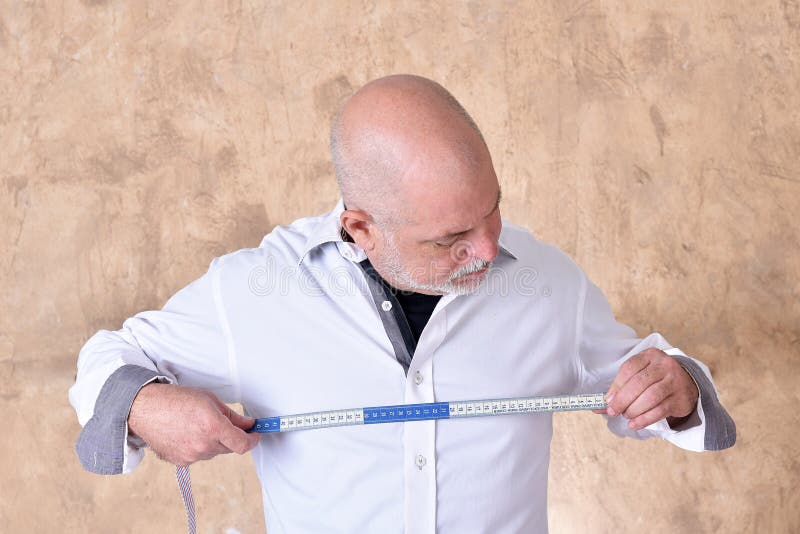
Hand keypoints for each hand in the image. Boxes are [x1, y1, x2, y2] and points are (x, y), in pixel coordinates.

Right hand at [128, 383, 259, 465]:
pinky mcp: (182, 462)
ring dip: (214, 442)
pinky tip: (188, 433)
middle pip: (229, 447)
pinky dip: (199, 446)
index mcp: (213, 427)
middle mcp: (204, 445)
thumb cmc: (176, 400)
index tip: (255, 435)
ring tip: (198, 425)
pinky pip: (199, 456)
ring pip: (214, 452)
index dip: (252, 440)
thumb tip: (248, 425)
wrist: (145, 409)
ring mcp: (192, 455)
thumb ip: (232, 416)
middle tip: (224, 423)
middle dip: (232, 437)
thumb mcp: (210, 400)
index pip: (242, 444)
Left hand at [595, 348, 698, 430]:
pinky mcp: (681, 399)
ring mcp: (675, 381)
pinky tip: (634, 424)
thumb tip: (597, 406)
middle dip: (623, 400)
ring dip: (633, 410)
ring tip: (626, 416)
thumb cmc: (656, 379)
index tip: (608, 399)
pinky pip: (660, 411)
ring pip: (650, 397)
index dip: (617, 385)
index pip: (629, 368)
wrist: (687, 383)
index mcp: (650, 355)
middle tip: (613, 411)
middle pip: (639, 383)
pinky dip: (644, 420)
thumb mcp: (640, 375)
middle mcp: (665, 365)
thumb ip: (621, 388)